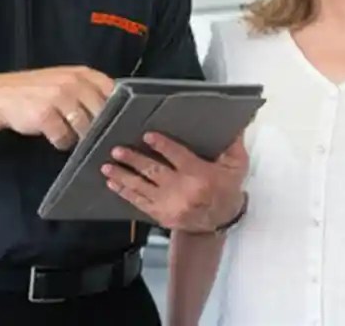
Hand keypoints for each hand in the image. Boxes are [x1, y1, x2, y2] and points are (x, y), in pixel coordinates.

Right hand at [0, 66, 115, 150]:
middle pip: (101, 113)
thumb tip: (118, 112)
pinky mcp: (45, 115)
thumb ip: (90, 90)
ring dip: (78, 137)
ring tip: (67, 132)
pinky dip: (60, 141)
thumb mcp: (66, 81)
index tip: (115, 120)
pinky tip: (53, 135)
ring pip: (84, 128)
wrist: (2, 96)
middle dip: (98, 127)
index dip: (118, 108)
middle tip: (90, 134)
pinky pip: (63, 137)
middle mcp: (72, 82)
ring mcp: (58, 97)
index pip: (113, 91)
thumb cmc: (38, 91)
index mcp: (82, 73)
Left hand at [102, 132, 248, 232]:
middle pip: (154, 172)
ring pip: (142, 187)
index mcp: (200, 175)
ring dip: (123, 176)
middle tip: (117, 150)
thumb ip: (233, 144)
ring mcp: (169, 204)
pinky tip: (112, 183)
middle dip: (134, 160)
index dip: (163, 146)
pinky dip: (124, 192)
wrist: (220, 222)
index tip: (147, 136)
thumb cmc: (227, 188)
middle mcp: (183, 190)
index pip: (178, 157)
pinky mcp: (160, 215)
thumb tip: (235, 121)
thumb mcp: (237, 166)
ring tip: (107, 166)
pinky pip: (138, 202)